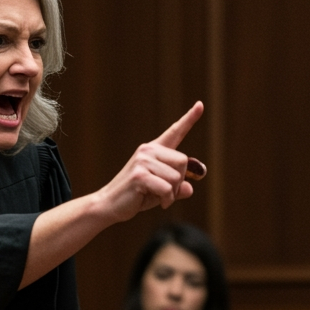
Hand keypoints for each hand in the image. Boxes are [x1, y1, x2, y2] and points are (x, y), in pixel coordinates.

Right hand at [95, 102, 205, 222]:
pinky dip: (167, 200)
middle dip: (180, 180)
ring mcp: (143, 161)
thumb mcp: (161, 191)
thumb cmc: (136, 197)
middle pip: (183, 161)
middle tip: (166, 192)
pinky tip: (159, 203)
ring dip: (172, 193)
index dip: (189, 118)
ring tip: (158, 197)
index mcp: (154, 150)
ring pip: (176, 177)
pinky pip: (167, 189)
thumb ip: (176, 188)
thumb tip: (189, 189)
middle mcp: (148, 150)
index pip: (175, 131)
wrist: (109, 204)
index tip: (200, 105)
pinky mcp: (140, 175)